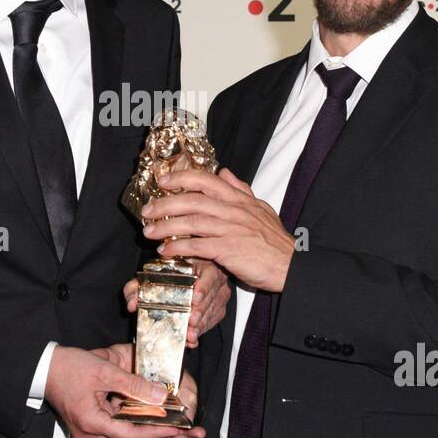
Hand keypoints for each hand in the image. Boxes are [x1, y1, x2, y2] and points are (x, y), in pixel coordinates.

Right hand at [43, 346, 186, 437]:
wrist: (44, 367)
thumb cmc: (69, 367)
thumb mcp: (105, 371)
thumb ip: (133, 384)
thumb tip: (159, 396)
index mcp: (92, 422)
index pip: (132, 435)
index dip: (156, 432)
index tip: (175, 428)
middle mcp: (88, 433)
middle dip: (150, 432)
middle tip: (171, 425)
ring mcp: (85, 432)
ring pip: (118, 436)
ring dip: (136, 429)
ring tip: (156, 421)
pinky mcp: (85, 425)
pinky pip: (108, 430)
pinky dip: (123, 423)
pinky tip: (134, 412)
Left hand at [123, 259, 229, 347]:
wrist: (176, 276)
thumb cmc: (166, 273)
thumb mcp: (148, 275)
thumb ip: (136, 287)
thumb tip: (132, 304)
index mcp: (199, 262)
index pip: (208, 274)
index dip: (203, 287)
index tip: (194, 299)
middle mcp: (213, 276)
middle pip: (212, 296)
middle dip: (201, 311)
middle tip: (191, 321)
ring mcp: (218, 292)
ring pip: (214, 309)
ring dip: (202, 323)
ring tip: (191, 333)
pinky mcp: (218, 306)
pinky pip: (214, 318)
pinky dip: (204, 329)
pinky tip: (194, 337)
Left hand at [139, 167, 294, 292]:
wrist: (291, 265)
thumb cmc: (275, 241)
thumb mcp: (261, 208)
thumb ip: (241, 190)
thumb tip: (224, 172)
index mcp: (240, 199)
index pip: (206, 180)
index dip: (181, 178)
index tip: (163, 182)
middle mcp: (233, 211)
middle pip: (192, 201)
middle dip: (165, 205)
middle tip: (147, 211)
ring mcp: (231, 230)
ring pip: (191, 223)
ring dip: (166, 228)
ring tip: (149, 233)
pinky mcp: (228, 250)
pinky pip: (197, 246)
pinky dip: (179, 248)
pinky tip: (166, 252)